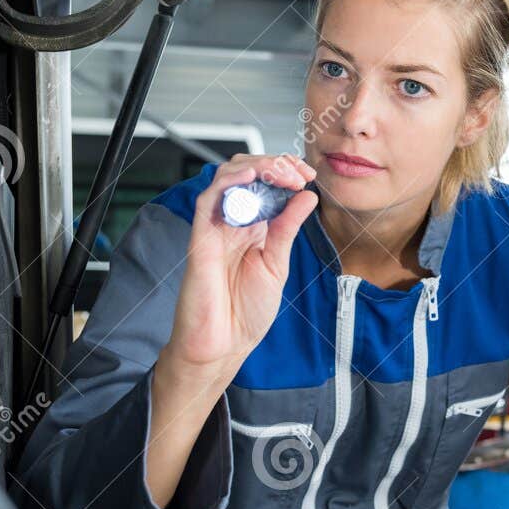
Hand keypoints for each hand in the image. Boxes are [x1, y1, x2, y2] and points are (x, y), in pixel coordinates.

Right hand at [162, 154, 317, 376]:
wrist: (224, 344)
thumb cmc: (246, 312)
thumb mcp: (277, 264)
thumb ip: (287, 228)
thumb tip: (307, 196)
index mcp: (255, 228)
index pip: (266, 185)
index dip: (286, 172)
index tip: (308, 175)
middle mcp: (234, 222)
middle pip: (248, 173)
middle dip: (275, 164)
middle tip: (298, 173)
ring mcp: (216, 226)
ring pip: (228, 177)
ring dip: (257, 166)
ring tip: (282, 173)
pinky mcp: (200, 235)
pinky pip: (208, 197)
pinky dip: (229, 181)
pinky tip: (251, 177)